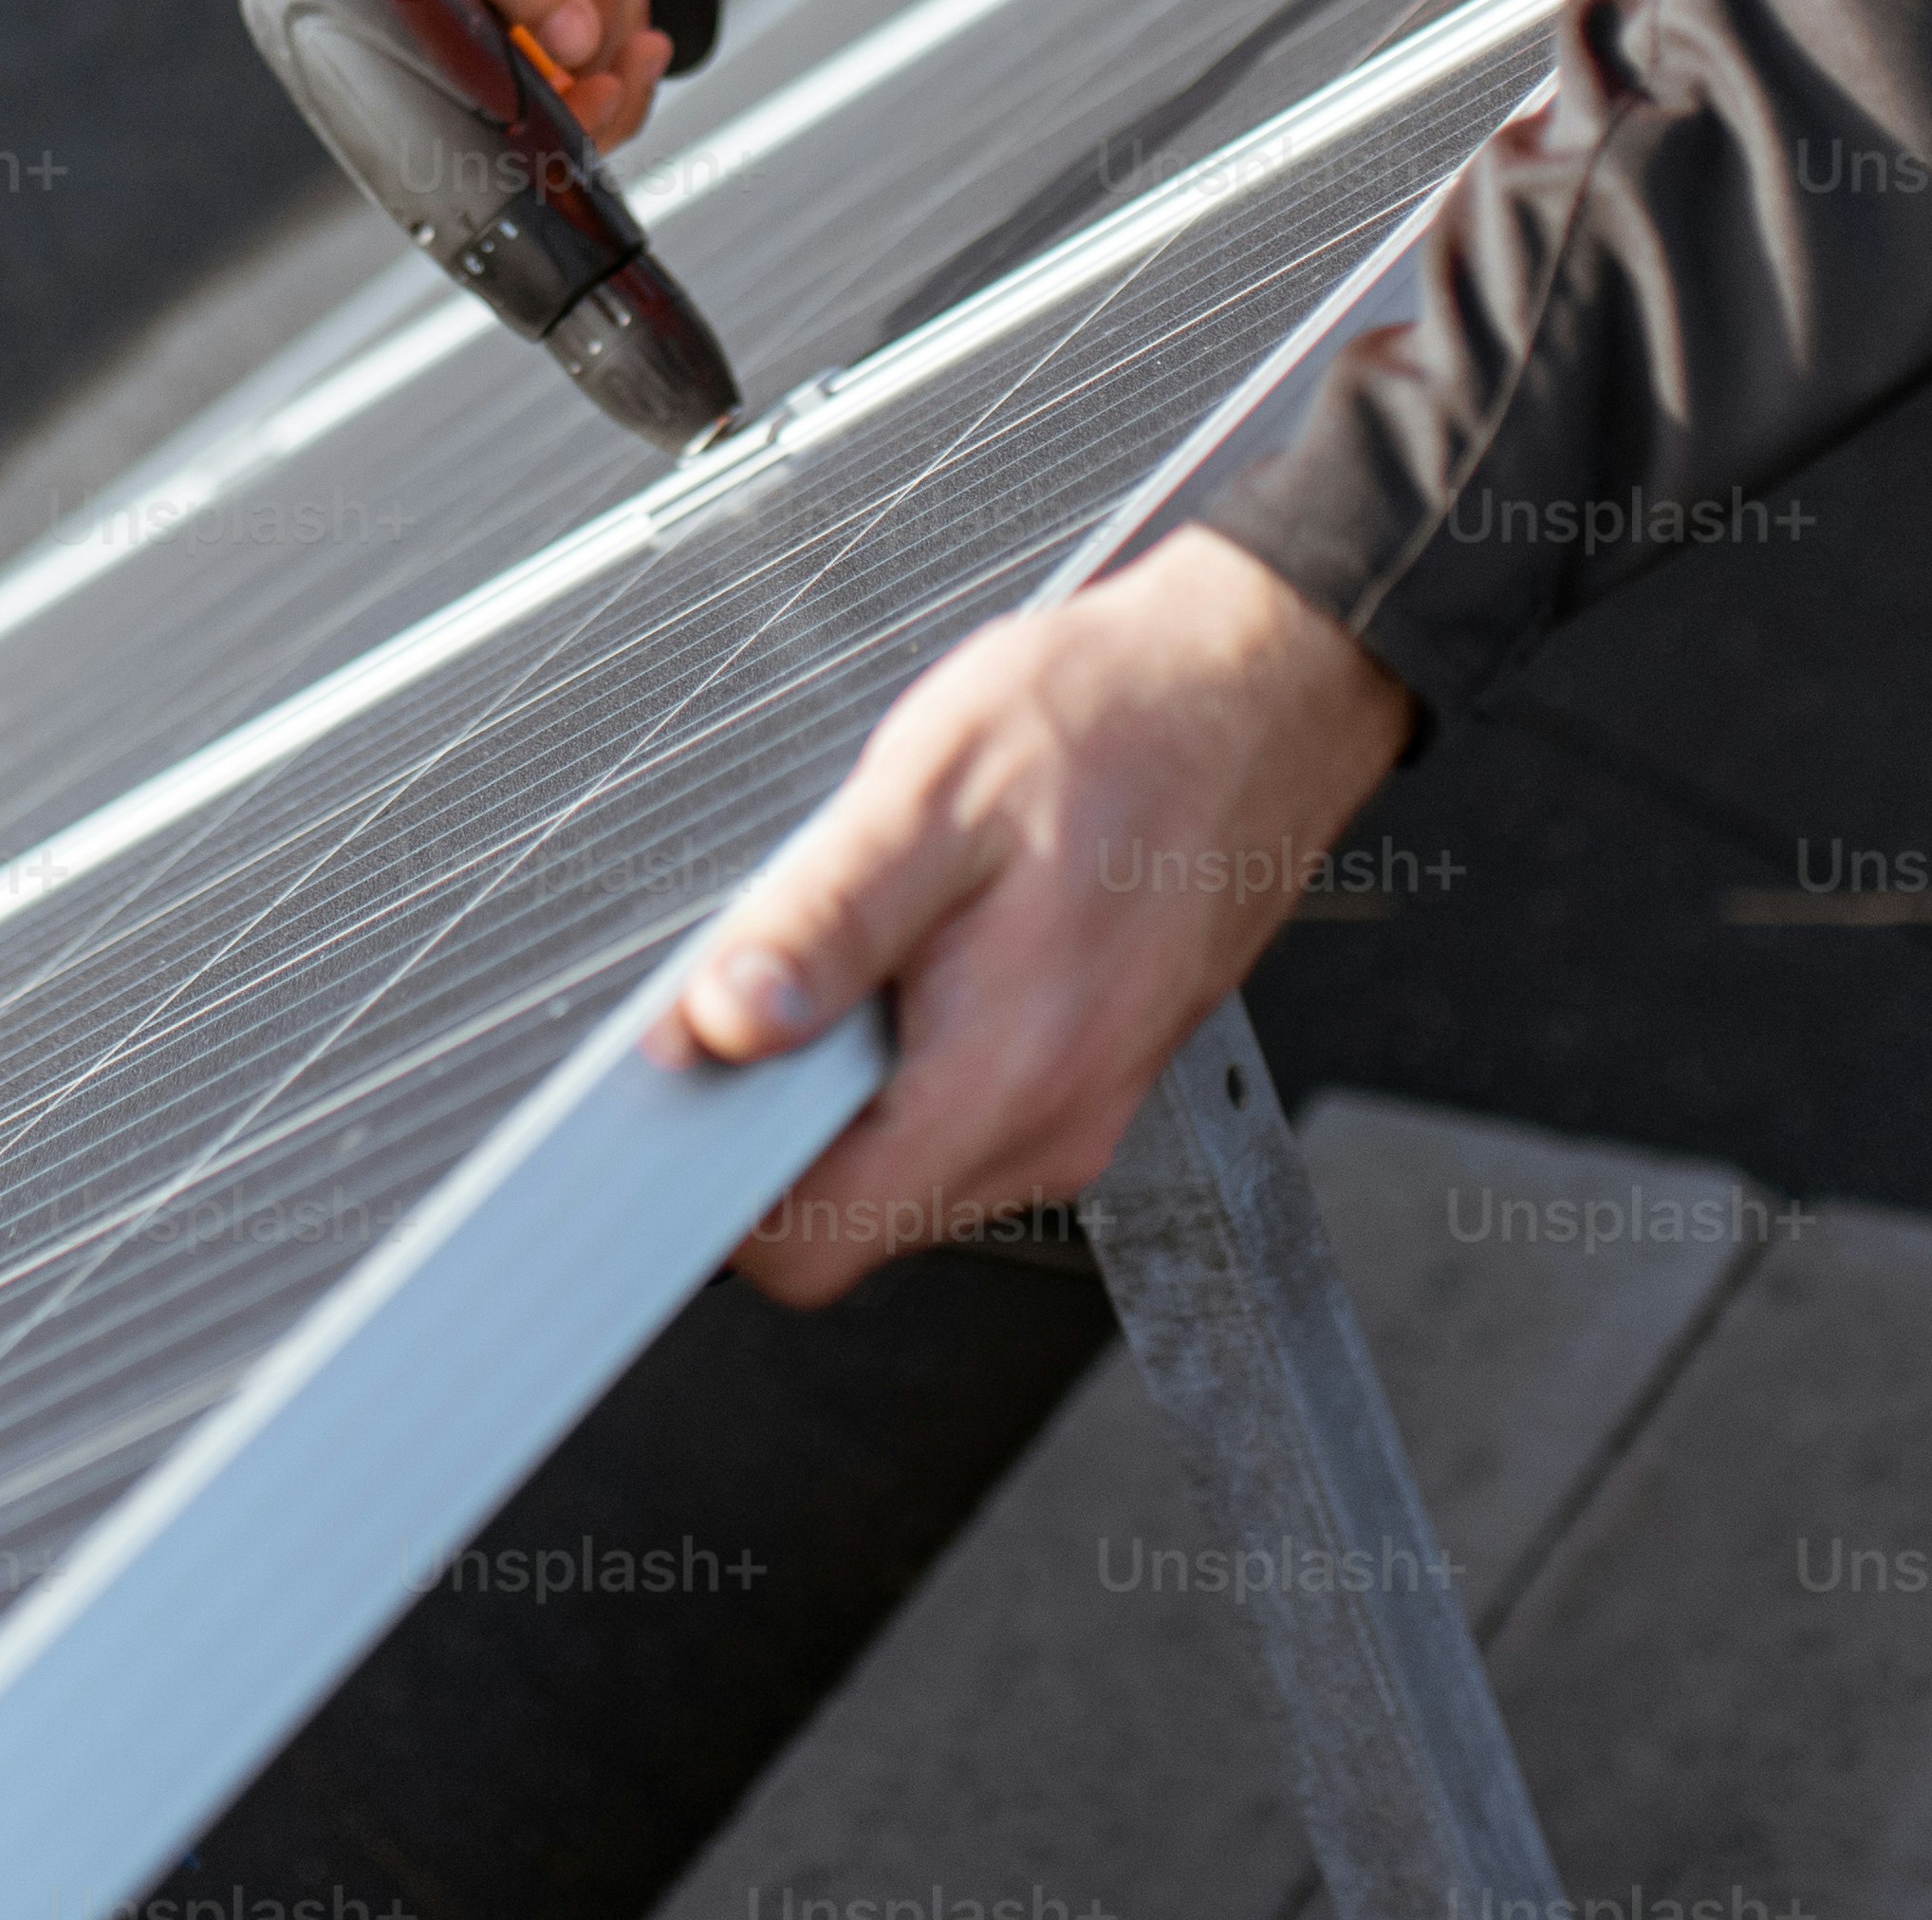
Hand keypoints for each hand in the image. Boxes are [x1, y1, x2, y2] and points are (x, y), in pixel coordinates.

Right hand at [251, 0, 673, 149]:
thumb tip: (580, 46)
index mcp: (386, 57)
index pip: (495, 134)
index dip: (570, 119)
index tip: (621, 73)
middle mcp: (413, 58)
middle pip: (534, 106)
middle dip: (602, 50)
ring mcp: (442, 31)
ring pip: (544, 68)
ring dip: (599, 14)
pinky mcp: (465, 1)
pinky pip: (534, 31)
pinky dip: (579, 1)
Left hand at [647, 527, 1421, 1305]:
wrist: (1263, 685)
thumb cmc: (1118, 719)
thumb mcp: (931, 791)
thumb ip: (817, 922)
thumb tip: (717, 1024)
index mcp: (1002, 1075)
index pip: (810, 1245)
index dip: (710, 1190)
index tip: (667, 1099)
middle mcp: (1051, 1123)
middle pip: (848, 1219)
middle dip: (767, 1127)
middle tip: (748, 989)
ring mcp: (1079, 1109)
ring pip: (900, 1172)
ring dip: (836, 1089)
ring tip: (853, 947)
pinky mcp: (1090, 1075)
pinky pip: (957, 1122)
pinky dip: (901, 1064)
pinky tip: (915, 951)